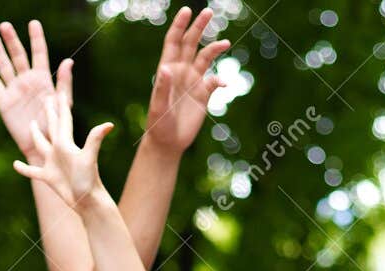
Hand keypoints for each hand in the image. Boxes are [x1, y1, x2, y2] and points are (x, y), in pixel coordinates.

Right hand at [0, 20, 69, 160]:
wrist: (42, 148)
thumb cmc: (57, 128)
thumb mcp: (63, 104)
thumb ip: (64, 83)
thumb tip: (68, 61)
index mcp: (43, 79)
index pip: (39, 54)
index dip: (36, 38)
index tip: (33, 23)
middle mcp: (27, 81)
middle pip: (18, 56)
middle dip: (12, 41)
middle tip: (5, 25)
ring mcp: (15, 90)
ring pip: (5, 66)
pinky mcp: (4, 101)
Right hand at [12, 93, 113, 212]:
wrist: (88, 202)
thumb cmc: (89, 180)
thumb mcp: (89, 158)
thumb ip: (95, 139)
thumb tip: (109, 124)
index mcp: (66, 143)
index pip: (63, 120)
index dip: (60, 105)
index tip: (58, 91)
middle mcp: (59, 150)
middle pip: (52, 127)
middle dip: (49, 113)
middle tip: (46, 99)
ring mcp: (53, 163)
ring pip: (41, 145)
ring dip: (36, 135)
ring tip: (31, 124)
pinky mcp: (48, 177)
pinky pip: (32, 171)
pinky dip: (24, 168)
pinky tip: (16, 164)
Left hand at [144, 7, 228, 153]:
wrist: (167, 143)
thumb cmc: (158, 125)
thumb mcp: (158, 107)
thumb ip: (162, 87)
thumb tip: (166, 68)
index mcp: (168, 70)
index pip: (174, 42)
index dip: (179, 25)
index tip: (187, 11)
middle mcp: (182, 72)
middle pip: (191, 43)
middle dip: (199, 27)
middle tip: (209, 12)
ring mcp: (193, 82)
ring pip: (205, 58)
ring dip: (215, 49)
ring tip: (226, 43)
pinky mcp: (203, 95)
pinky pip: (214, 81)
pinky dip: (221, 80)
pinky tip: (225, 84)